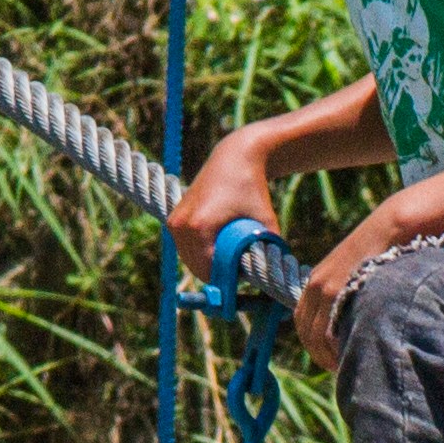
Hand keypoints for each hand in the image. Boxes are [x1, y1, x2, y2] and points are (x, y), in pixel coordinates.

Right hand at [167, 132, 280, 292]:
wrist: (235, 157)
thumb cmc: (254, 189)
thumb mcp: (266, 223)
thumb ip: (266, 253)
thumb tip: (270, 282)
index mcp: (199, 228)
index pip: (208, 273)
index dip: (227, 284)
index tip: (245, 284)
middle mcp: (181, 226)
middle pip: (197, 269)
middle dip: (218, 276)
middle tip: (241, 273)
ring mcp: (174, 222)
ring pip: (189, 260)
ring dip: (208, 266)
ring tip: (231, 261)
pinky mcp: (174, 218)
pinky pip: (185, 248)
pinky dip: (200, 253)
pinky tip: (218, 250)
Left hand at [294, 200, 412, 366]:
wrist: (392, 228)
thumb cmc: (384, 251)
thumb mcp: (357, 272)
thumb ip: (350, 293)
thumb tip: (357, 316)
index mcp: (317, 281)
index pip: (304, 323)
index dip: (314, 345)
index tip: (330, 359)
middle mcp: (315, 285)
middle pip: (306, 333)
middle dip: (320, 355)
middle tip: (340, 370)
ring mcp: (324, 288)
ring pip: (315, 336)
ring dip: (327, 357)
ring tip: (347, 368)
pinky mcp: (336, 290)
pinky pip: (327, 331)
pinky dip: (333, 350)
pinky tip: (349, 357)